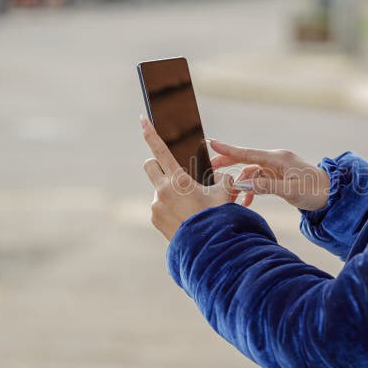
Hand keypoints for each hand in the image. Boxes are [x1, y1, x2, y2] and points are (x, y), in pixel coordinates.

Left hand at [140, 116, 234, 240]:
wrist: (207, 247)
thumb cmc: (216, 219)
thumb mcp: (224, 194)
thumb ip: (223, 179)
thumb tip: (222, 176)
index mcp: (177, 181)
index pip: (160, 151)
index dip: (150, 133)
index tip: (142, 120)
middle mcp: (161, 191)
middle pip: (149, 166)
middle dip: (157, 164)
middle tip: (173, 172)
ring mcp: (156, 206)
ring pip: (158, 188)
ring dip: (168, 190)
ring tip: (189, 206)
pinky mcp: (154, 218)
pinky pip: (159, 205)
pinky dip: (169, 206)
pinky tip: (184, 216)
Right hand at [209, 140, 329, 211]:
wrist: (332, 194)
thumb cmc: (315, 191)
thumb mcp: (290, 191)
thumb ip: (266, 187)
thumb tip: (242, 185)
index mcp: (278, 159)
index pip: (248, 153)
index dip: (229, 150)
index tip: (211, 143)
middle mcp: (276, 160)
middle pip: (247, 159)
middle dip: (228, 163)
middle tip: (210, 168)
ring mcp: (278, 168)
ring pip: (252, 172)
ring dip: (240, 182)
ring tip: (229, 195)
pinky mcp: (279, 176)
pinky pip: (260, 179)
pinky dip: (252, 188)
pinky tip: (247, 201)